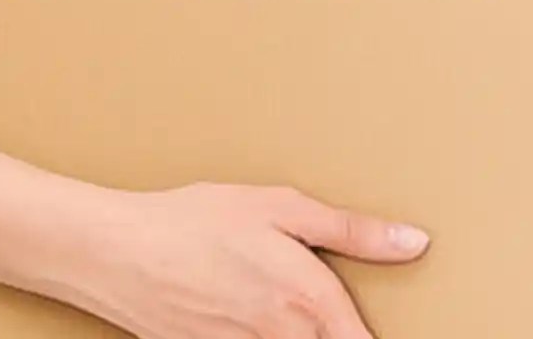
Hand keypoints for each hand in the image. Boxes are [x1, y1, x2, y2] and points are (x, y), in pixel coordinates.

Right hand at [74, 183, 429, 338]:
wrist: (118, 252)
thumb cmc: (197, 221)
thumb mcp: (283, 207)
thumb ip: (353, 231)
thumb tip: (413, 243)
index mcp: (309, 299)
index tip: (392, 332)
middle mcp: (283, 338)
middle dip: (334, 330)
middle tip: (313, 300)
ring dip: (296, 332)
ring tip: (272, 300)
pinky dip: (260, 336)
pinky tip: (244, 310)